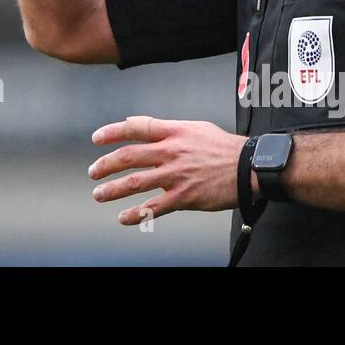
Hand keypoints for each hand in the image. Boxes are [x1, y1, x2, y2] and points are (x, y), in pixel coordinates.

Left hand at [88, 115, 247, 224]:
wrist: (250, 168)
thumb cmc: (224, 147)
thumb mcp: (195, 127)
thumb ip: (168, 128)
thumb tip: (142, 126)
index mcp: (174, 131)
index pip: (136, 127)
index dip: (112, 132)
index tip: (96, 139)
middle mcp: (171, 151)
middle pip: (129, 156)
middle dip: (106, 165)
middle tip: (93, 172)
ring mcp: (176, 175)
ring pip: (135, 182)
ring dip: (113, 189)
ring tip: (99, 194)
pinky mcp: (184, 197)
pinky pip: (154, 207)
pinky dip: (136, 214)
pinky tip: (123, 218)